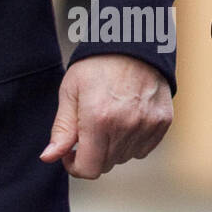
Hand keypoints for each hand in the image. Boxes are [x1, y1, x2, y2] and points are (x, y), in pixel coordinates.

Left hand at [39, 54, 172, 177]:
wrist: (133, 42)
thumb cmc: (96, 65)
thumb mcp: (70, 92)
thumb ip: (62, 129)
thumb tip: (49, 157)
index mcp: (98, 119)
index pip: (89, 169)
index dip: (75, 166)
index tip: (70, 152)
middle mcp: (125, 126)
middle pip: (106, 165)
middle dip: (92, 153)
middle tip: (88, 128)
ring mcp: (147, 126)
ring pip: (124, 157)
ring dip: (112, 147)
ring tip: (108, 117)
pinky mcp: (162, 123)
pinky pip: (143, 148)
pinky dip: (132, 141)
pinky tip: (125, 118)